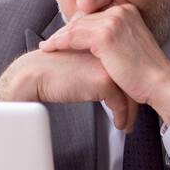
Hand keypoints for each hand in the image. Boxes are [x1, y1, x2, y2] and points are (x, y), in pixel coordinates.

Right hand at [0, 47, 137, 131]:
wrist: (34, 74)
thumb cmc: (53, 71)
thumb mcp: (81, 62)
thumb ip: (98, 66)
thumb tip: (115, 84)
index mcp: (105, 45)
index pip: (127, 67)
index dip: (130, 87)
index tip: (133, 102)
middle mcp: (110, 52)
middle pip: (131, 80)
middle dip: (135, 102)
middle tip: (133, 118)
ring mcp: (108, 65)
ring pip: (130, 92)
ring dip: (131, 113)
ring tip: (127, 125)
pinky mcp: (103, 81)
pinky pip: (120, 103)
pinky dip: (122, 117)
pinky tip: (119, 125)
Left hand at [39, 4, 169, 123]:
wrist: (159, 83)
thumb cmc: (147, 72)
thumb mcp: (131, 46)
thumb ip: (116, 39)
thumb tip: (98, 44)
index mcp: (128, 11)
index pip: (94, 15)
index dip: (77, 26)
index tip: (64, 37)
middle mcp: (121, 11)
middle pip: (83, 19)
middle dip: (65, 31)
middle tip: (52, 42)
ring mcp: (113, 21)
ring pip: (75, 26)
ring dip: (59, 37)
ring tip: (48, 47)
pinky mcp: (105, 35)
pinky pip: (73, 36)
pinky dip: (59, 43)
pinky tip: (50, 49)